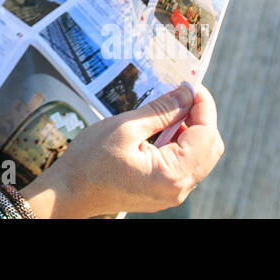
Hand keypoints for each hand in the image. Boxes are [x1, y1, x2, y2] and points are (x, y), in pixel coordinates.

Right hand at [19, 83, 223, 217]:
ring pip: (199, 157)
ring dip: (189, 131)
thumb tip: (186, 93)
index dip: (203, 106)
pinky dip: (179, 145)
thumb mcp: (125, 127)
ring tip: (164, 113)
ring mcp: (172, 194)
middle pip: (210, 148)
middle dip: (199, 118)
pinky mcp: (164, 193)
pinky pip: (184, 166)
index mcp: (172, 174)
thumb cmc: (91, 160)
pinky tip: (158, 131)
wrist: (69, 191)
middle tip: (179, 96)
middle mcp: (178, 189)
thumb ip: (161, 111)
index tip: (190, 85)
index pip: (206, 135)